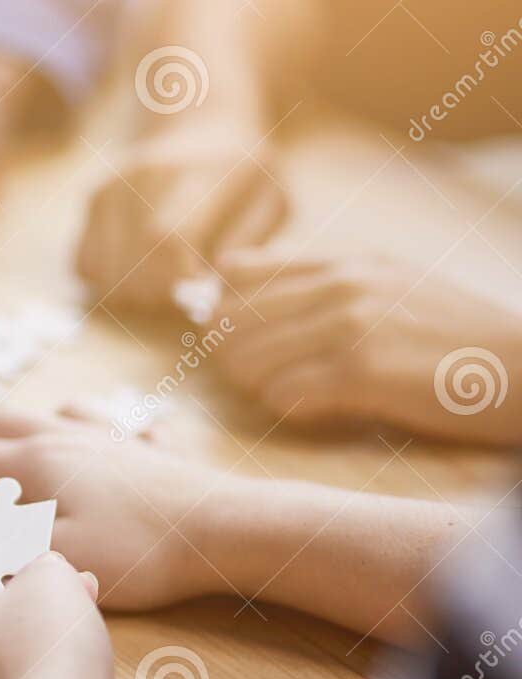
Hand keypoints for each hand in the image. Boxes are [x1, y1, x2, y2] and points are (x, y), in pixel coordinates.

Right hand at [0, 412, 227, 609]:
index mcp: (34, 462)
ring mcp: (108, 439)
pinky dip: (81, 427)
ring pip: (43, 418)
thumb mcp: (51, 559)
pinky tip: (87, 431)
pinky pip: (107, 426)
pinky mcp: (148, 452)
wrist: (229, 529)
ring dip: (6, 432)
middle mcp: (64, 437)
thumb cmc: (141, 551)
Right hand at [77, 129, 285, 308]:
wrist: (206, 126)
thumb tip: (212, 281)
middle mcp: (151, 173)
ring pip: (106, 271)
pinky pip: (85, 264)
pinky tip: (137, 265)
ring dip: (131, 292)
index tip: (194, 290)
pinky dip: (108, 279)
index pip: (168, 239)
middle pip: (134, 262)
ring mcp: (116, 185)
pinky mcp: (94, 198)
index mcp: (206, 172)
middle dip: (156, 294)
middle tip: (178, 292)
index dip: (175, 281)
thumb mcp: (271, 202)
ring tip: (160, 278)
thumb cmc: (246, 177)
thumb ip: (249, 243)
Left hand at [216, 250, 521, 443]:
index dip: (227, 314)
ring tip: (305, 396)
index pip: (235, 273)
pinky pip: (281, 395)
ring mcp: (350, 324)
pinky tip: (327, 412)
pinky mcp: (361, 370)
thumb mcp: (391, 291)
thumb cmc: (456, 344)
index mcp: (345, 263)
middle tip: (276, 380)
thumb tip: (228, 281)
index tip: (250, 341)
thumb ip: (321, 288)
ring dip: (263, 389)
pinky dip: (292, 412)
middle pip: (227, 321)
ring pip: (245, 361)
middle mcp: (342, 283)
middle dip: (237, 359)